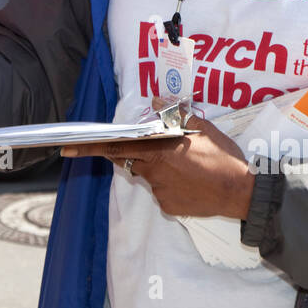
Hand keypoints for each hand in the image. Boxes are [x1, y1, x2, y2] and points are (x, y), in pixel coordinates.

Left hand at [60, 115, 255, 218]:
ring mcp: (160, 192)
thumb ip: (174, 115)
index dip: (89, 148)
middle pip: (130, 160)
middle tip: (157, 149)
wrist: (241, 193)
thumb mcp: (201, 128)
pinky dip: (170, 183)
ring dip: (158, 167)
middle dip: (133, 153)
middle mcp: (153, 172)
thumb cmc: (222, 157)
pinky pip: (161, 191)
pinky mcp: (169, 207)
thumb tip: (156, 100)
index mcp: (157, 150)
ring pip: (148, 175)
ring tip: (187, 164)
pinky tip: (191, 180)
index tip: (66, 148)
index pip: (115, 147)